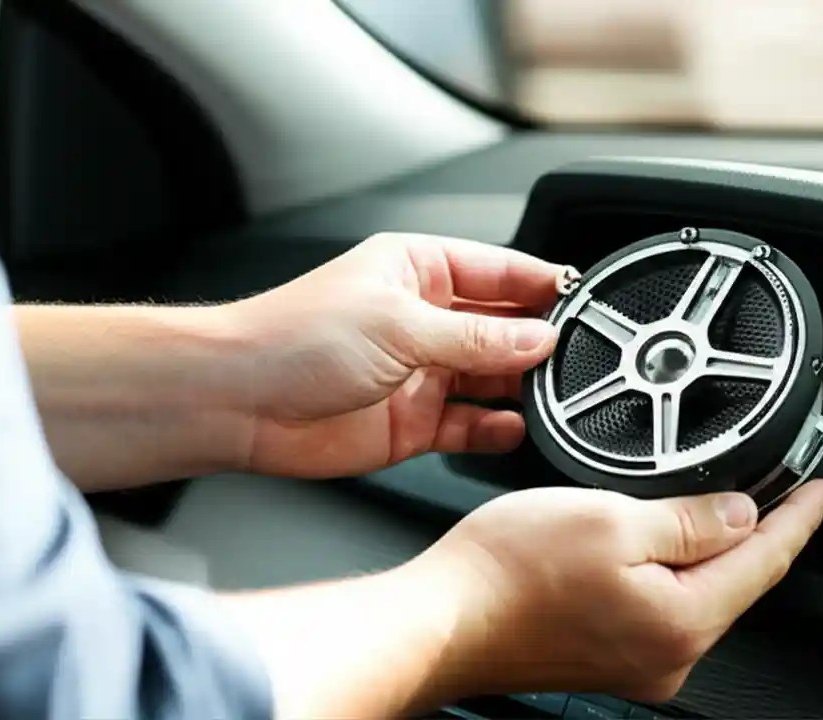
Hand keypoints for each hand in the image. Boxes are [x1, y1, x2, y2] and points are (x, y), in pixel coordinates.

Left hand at [226, 233, 566, 477]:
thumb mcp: (401, 324)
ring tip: (550, 396)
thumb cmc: (294, 338)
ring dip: (521, 388)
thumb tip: (539, 337)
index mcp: (420, 271)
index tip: (584, 304)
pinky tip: (515, 428)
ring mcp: (422, 372)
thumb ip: (478, 337)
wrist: (237, 402)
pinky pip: (471, 425)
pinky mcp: (414, 423)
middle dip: (538, 343)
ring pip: (493, 379)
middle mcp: (426, 319)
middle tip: (574, 358)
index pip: (501, 271)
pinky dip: (495, 430)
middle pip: (504, 327)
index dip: (543, 287)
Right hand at [409, 479, 822, 703]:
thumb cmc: (508, 572)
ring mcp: (639, 662)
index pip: (766, 561)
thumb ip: (690, 519)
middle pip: (738, 582)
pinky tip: (665, 542)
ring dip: (715, 548)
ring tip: (720, 502)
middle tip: (781, 485)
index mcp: (680, 620)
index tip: (822, 490)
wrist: (441, 620)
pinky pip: (666, 605)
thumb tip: (741, 514)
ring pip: (701, 593)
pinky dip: (677, 570)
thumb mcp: (613, 518)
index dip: (800, 517)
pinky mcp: (611, 657)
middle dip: (762, 531)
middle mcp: (668, 654)